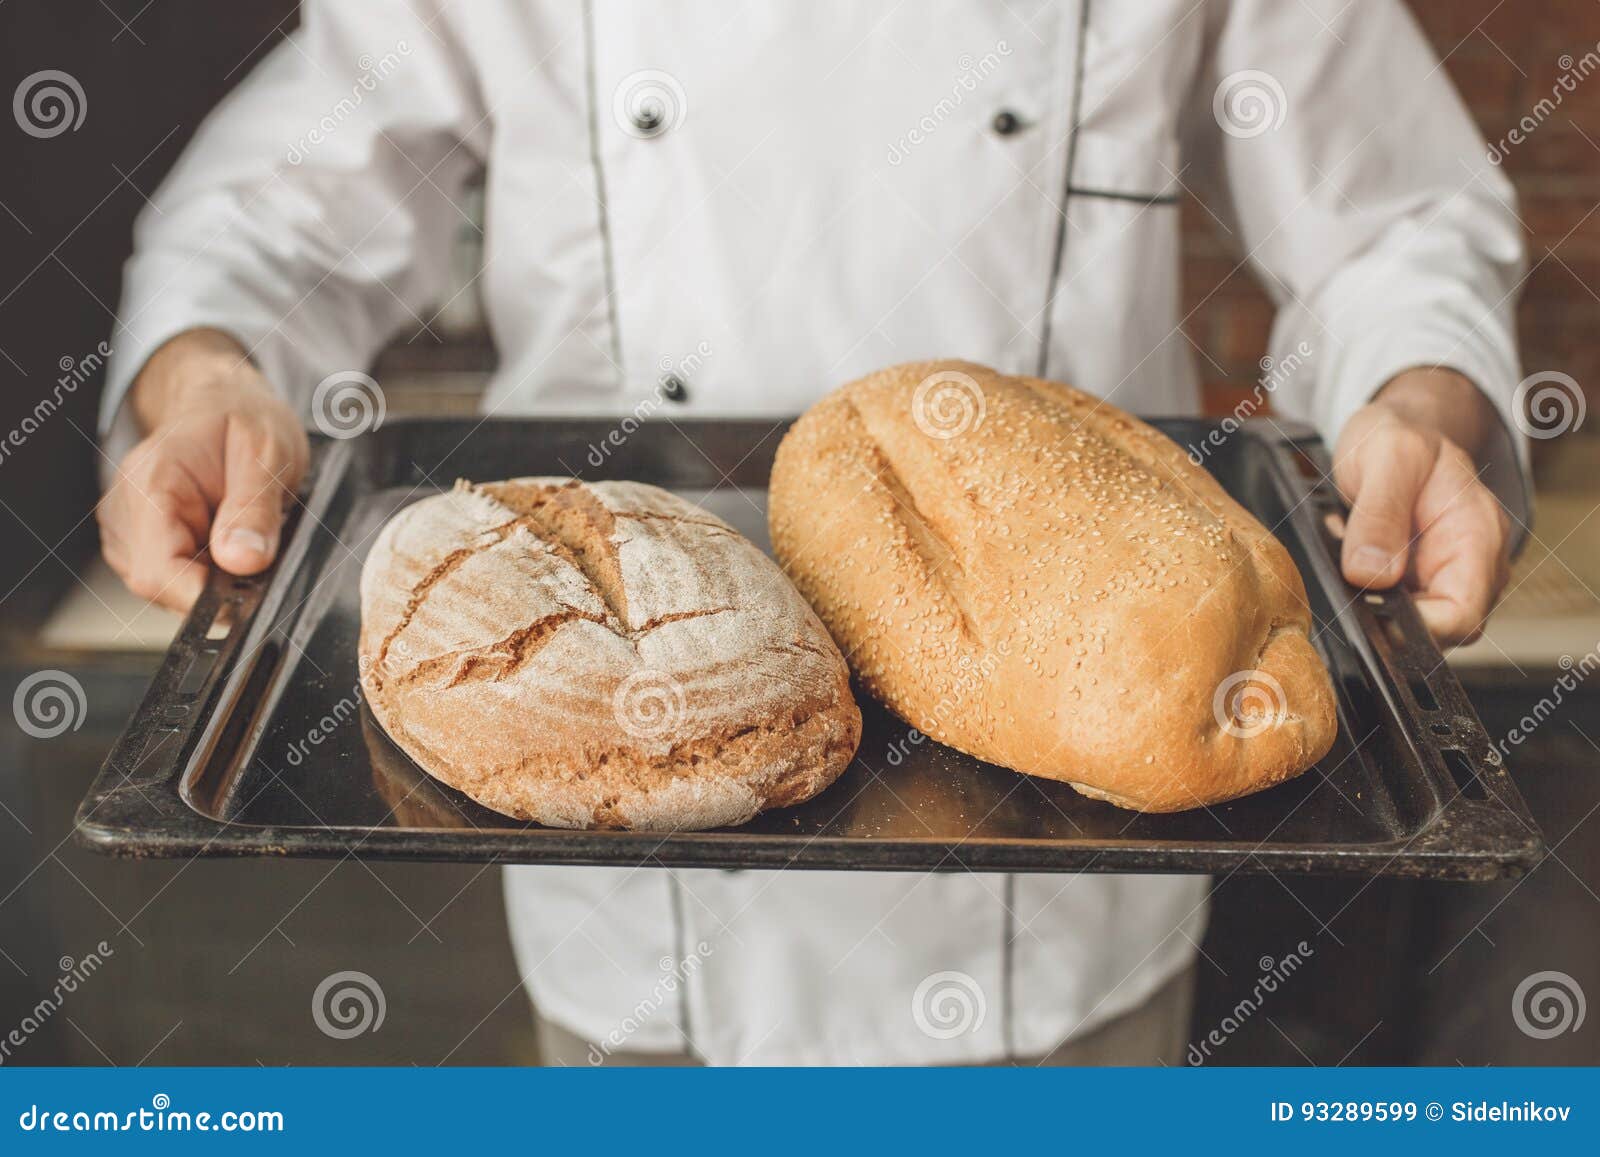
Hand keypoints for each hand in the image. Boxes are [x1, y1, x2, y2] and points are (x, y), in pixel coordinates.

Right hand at [98, 329, 308, 611]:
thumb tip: (244, 562)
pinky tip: (222, 541)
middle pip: (162, 586)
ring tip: (237, 535)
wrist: (222, 404)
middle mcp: (126, 509)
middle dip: (215, 586)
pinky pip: (172, 578)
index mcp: (151, 483)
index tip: (249, 597)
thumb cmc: (242, 420)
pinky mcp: (138, 543)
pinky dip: (204, 571)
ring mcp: (127, 530)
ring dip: (211, 578)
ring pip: (167, 588)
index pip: (158, 571)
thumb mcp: (268, 453)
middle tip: (256, 552)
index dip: (204, 599)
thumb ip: (255, 509)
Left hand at [1332, 368, 1511, 647]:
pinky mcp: (1415, 583)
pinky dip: (1363, 593)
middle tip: (1343, 574)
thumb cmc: (1398, 437)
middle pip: (1438, 631)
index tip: (1366, 609)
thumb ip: (1380, 514)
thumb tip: (1371, 575)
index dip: (1416, 629)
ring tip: (1347, 552)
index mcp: (1478, 537)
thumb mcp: (1388, 456)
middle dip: (1385, 616)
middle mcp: (1470, 566)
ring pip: (1409, 625)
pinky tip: (1349, 560)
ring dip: (1368, 602)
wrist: (1391, 432)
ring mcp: (1443, 577)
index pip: (1462, 616)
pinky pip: (1390, 608)